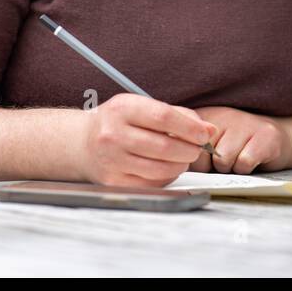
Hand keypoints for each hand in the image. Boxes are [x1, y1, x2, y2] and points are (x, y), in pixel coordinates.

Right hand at [77, 94, 217, 186]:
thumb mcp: (141, 107)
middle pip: (164, 146)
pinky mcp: (114, 181)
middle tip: (197, 148)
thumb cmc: (118, 122)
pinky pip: (152, 183)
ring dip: (181, 164)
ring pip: (160, 168)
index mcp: (122, 108)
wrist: (82, 143)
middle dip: (189, 149)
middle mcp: (113, 134)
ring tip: (183, 157)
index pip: (163, 117)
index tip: (205, 134)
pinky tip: (166, 167)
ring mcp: (112, 160)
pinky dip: (167, 176)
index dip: (189, 127)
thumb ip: (178, 115)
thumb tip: (209, 130)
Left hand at [187, 106, 291, 173]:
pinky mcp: (265, 135)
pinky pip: (244, 163)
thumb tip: (175, 166)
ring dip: (230, 168)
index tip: (204, 161)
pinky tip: (252, 160)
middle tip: (225, 159)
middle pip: (203, 155)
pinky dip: (246, 169)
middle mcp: (223, 114)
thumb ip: (191, 150)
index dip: (193, 160)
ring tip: (238, 159)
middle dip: (211, 166)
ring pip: (223, 161)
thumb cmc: (238, 146)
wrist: (278, 140)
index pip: (185, 143)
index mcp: (205, 115)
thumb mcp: (211, 143)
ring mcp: (245, 122)